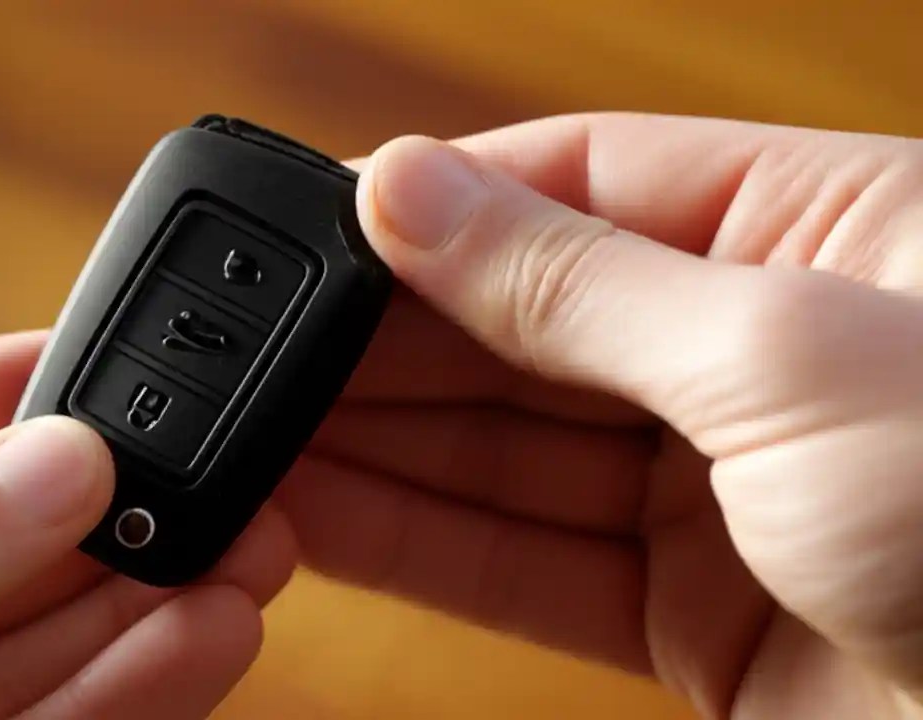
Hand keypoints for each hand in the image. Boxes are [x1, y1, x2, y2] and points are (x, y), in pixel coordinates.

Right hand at [281, 114, 922, 718]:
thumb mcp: (784, 355)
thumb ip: (577, 280)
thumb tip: (412, 193)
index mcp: (817, 228)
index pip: (581, 181)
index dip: (442, 201)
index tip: (322, 224)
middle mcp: (757, 350)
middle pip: (525, 321)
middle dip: (391, 339)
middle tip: (259, 346)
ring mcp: (715, 487)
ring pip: (505, 448)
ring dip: (380, 445)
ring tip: (258, 432)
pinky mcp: (685, 612)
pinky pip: (522, 558)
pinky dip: (420, 540)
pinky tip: (323, 511)